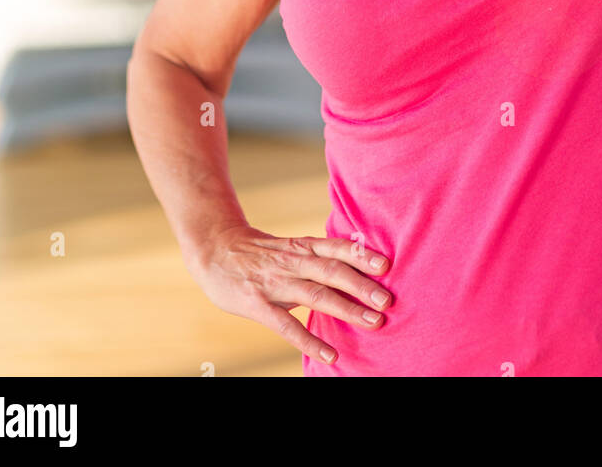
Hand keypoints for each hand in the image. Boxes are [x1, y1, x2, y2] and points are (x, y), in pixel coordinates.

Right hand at [185, 222, 391, 365]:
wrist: (213, 249)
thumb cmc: (258, 252)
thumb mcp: (289, 247)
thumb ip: (316, 257)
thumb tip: (354, 268)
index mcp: (301, 247)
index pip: (335, 247)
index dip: (360, 254)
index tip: (386, 264)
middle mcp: (292, 262)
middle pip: (331, 270)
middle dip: (361, 285)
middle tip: (387, 300)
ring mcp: (275, 282)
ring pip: (315, 294)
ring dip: (346, 307)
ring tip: (372, 322)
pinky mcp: (258, 304)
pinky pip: (286, 325)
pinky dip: (309, 340)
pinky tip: (330, 355)